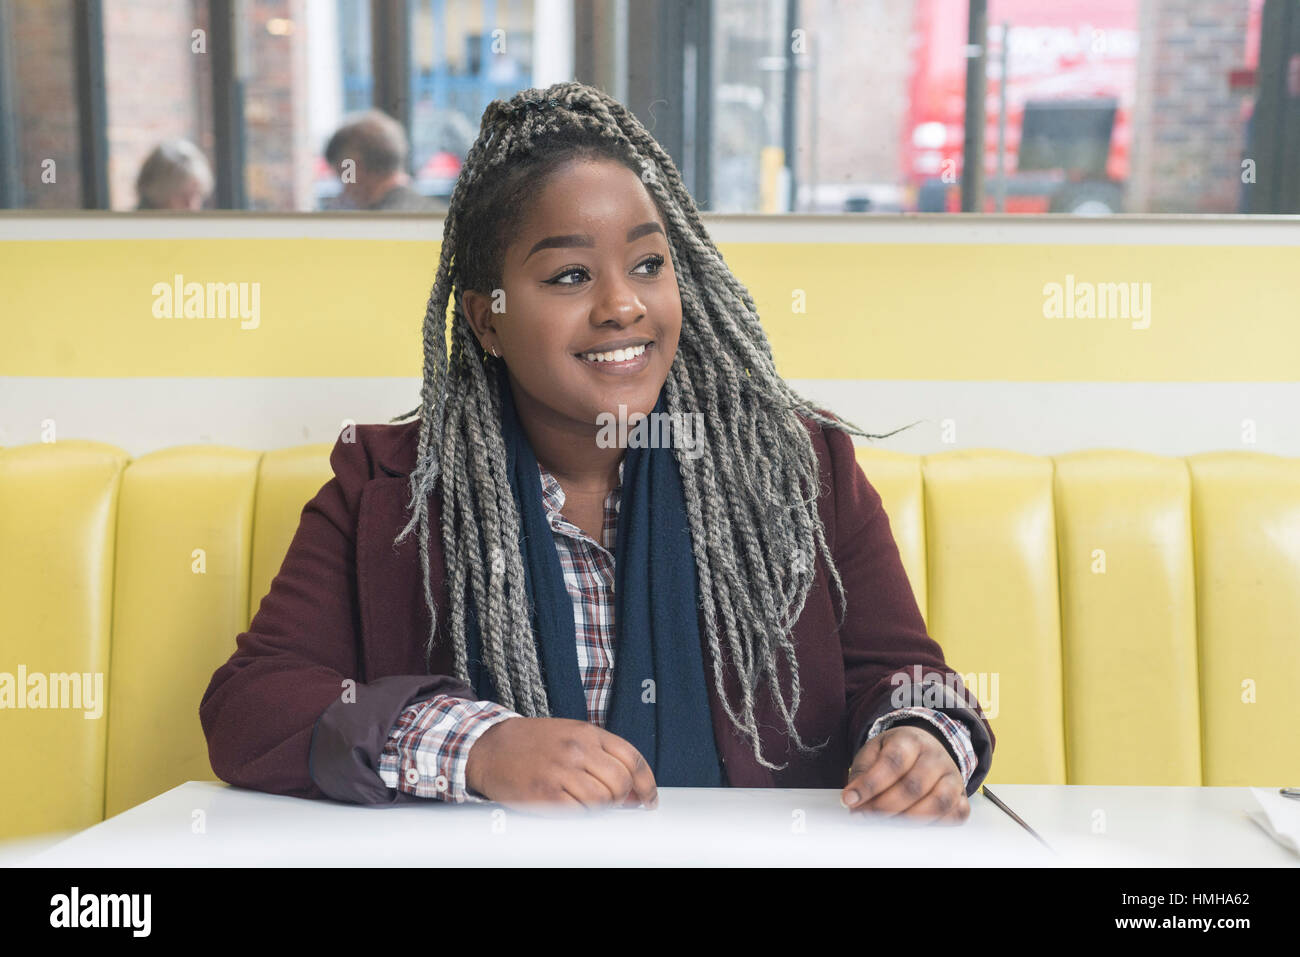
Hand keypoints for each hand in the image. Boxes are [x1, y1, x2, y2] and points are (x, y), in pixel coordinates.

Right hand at [464, 716, 658, 813]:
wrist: (489, 747)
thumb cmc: (533, 743)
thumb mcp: (571, 735)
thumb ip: (602, 756)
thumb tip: (634, 791)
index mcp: (588, 733)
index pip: (633, 758)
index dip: (646, 784)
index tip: (649, 800)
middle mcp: (578, 749)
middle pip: (621, 782)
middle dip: (623, 799)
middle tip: (613, 805)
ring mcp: (561, 771)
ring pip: (603, 800)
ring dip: (601, 809)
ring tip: (585, 804)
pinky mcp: (545, 794)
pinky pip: (579, 812)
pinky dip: (580, 815)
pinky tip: (569, 808)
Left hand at [840, 724, 969, 824]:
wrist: (926, 746)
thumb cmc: (895, 753)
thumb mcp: (874, 752)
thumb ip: (862, 773)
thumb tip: (852, 799)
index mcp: (911, 740)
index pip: (892, 762)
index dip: (870, 784)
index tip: (850, 800)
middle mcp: (935, 757)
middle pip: (914, 786)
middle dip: (884, 806)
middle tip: (863, 816)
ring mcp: (952, 776)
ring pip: (937, 803)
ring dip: (908, 819)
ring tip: (885, 824)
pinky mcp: (961, 795)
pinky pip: (956, 815)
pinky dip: (936, 826)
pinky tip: (914, 827)